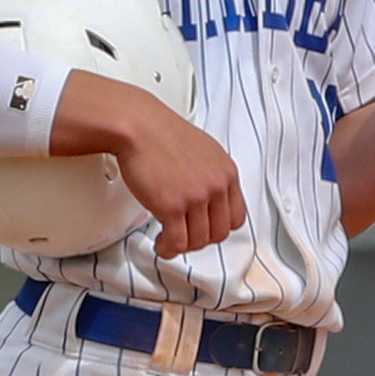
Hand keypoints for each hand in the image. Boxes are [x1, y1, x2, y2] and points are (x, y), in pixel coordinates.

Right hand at [51, 71, 245, 259]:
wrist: (138, 126)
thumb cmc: (162, 134)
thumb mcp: (204, 151)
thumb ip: (212, 175)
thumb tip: (210, 199)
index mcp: (226, 173)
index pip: (236, 218)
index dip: (218, 228)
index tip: (205, 229)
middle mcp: (216, 186)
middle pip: (219, 234)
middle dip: (200, 239)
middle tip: (184, 235)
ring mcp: (196, 198)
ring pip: (198, 241)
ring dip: (182, 245)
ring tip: (169, 239)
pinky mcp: (173, 207)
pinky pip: (177, 243)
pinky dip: (169, 249)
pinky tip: (161, 243)